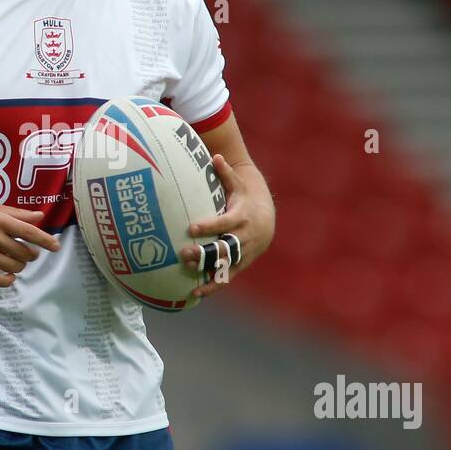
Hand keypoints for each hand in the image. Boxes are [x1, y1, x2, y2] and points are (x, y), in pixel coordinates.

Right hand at [0, 205, 60, 286]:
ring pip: (13, 267)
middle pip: (23, 252)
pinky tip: (10, 275)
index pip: (27, 232)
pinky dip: (9, 280)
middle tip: (28, 253)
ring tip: (16, 261)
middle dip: (31, 255)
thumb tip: (39, 217)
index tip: (56, 247)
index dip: (45, 240)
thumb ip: (16, 214)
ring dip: (20, 266)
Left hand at [179, 154, 273, 299]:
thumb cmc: (245, 200)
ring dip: (206, 270)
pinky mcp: (240, 264)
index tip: (190, 228)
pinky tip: (195, 293)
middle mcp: (243, 238)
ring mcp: (242, 253)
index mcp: (241, 218)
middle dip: (205, 252)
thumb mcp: (239, 185)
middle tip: (184, 253)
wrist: (266, 221)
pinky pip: (226, 277)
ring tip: (187, 271)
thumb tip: (215, 155)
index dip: (208, 226)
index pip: (224, 223)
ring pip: (224, 265)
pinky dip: (212, 285)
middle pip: (223, 248)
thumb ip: (225, 173)